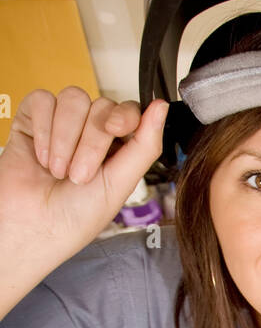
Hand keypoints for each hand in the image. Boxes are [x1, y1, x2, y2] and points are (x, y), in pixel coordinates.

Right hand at [0, 87, 167, 280]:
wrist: (33, 228)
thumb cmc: (76, 218)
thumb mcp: (120, 184)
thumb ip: (144, 145)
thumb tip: (161, 107)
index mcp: (117, 148)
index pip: (129, 111)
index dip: (125, 115)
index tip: (116, 129)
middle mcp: (91, 133)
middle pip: (102, 106)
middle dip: (91, 143)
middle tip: (78, 177)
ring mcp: (61, 124)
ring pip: (74, 99)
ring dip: (66, 138)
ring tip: (58, 171)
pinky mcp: (32, 120)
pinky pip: (43, 100)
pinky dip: (44, 130)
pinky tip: (41, 157)